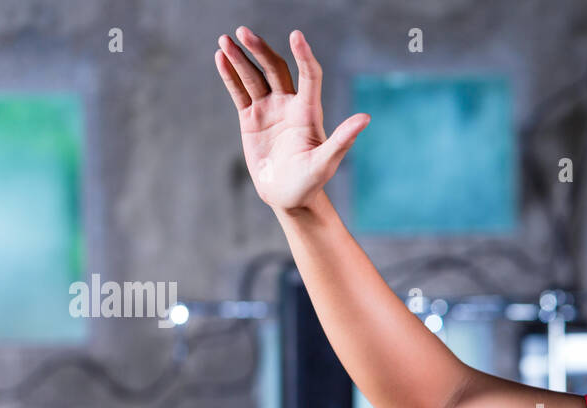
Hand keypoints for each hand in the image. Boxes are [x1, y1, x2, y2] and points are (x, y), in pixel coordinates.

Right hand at [214, 26, 369, 211]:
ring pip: (254, 77)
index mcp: (309, 112)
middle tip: (243, 32)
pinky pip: (240, 92)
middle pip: (275, 69)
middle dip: (260, 50)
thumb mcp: (326, 163)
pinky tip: (221, 57)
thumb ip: (343, 139)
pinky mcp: (251, 119)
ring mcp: (269, 110)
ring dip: (240, 58)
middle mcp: (289, 105)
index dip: (304, 56)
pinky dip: (230, 75)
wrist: (289, 198)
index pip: (309, 76)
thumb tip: (365, 118)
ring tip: (225, 40)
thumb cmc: (311, 182)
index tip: (296, 36)